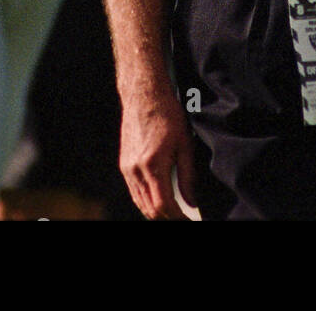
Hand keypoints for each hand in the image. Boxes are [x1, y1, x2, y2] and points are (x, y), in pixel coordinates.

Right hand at [117, 84, 197, 219]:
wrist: (144, 95)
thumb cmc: (168, 116)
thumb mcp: (185, 144)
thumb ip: (188, 176)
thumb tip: (192, 202)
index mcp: (152, 165)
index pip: (163, 205)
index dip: (177, 217)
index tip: (188, 220)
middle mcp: (135, 169)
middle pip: (150, 208)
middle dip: (167, 217)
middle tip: (183, 218)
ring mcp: (127, 168)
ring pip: (140, 202)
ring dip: (156, 212)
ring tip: (173, 212)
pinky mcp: (124, 164)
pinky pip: (134, 191)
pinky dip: (146, 201)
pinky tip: (158, 199)